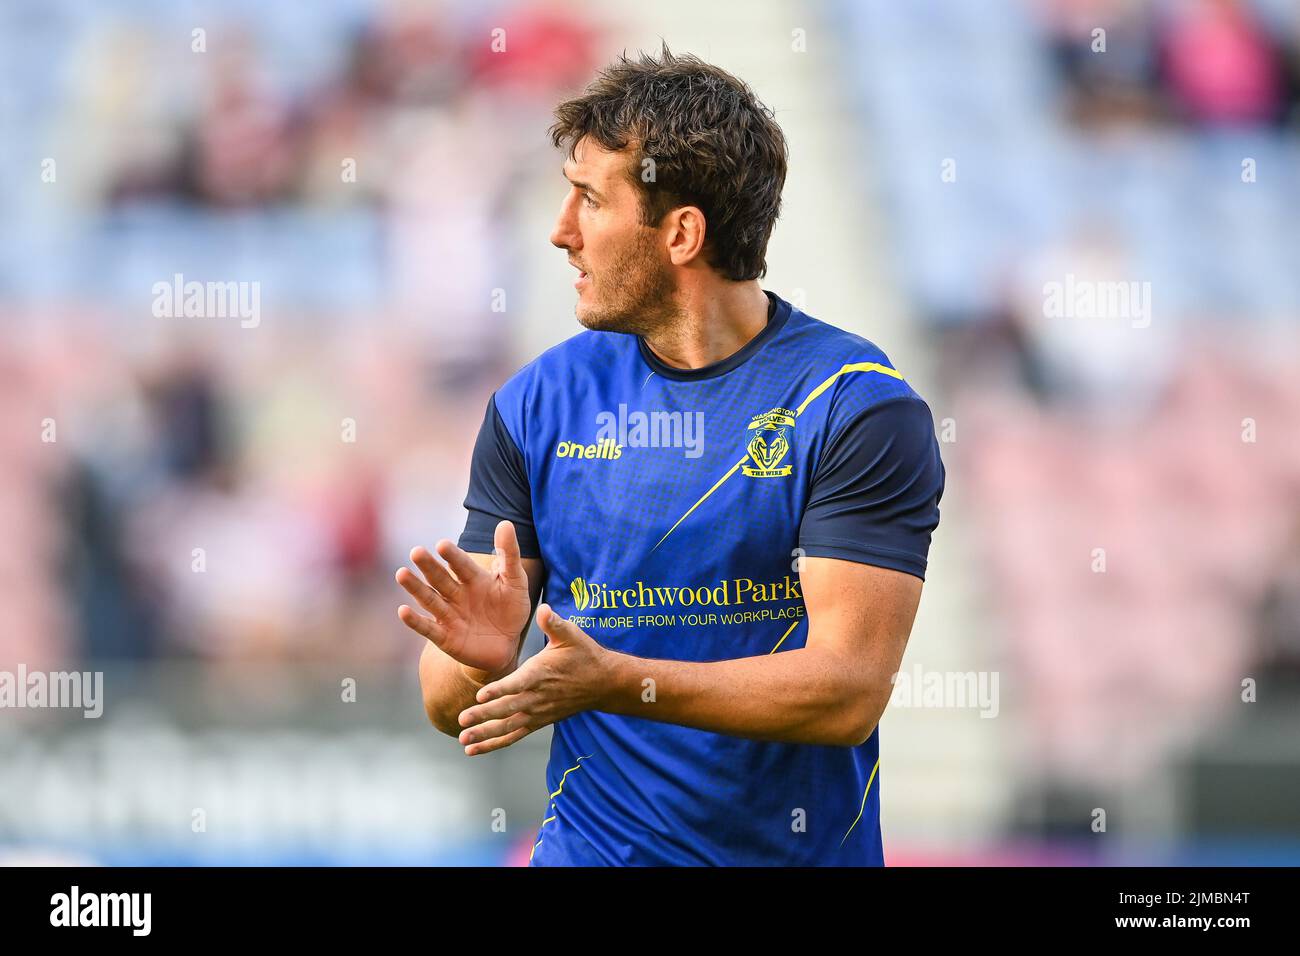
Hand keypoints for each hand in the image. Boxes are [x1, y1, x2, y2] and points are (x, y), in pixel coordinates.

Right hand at [396, 520, 531, 677]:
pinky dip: (415, 622)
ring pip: (430, 599)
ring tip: (401, 573)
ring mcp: (449, 615)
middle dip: (429, 566)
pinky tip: (402, 611)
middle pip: (440, 578)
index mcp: (473, 579)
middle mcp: (456, 594)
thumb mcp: (516, 581)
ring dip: (416, 588)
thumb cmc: (511, 609)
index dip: (452, 555)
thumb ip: (510, 555)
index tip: (442, 544)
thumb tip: (505, 523)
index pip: (461, 564)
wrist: (506, 646)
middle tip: (416, 551)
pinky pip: (428, 629)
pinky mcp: (445, 637)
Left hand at [455, 604, 613, 755]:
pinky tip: (476, 749)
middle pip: (508, 708)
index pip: (518, 683)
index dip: (499, 690)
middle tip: (463, 719)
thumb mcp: (571, 634)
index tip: (481, 696)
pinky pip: (515, 735)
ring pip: (508, 726)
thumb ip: (554, 623)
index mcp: (542, 673)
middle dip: (484, 715)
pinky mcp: (539, 721)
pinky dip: (495, 743)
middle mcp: (538, 696)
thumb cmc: (584, 655)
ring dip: (485, 734)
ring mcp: (538, 712)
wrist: (603, 683)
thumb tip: (544, 609)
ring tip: (464, 740)